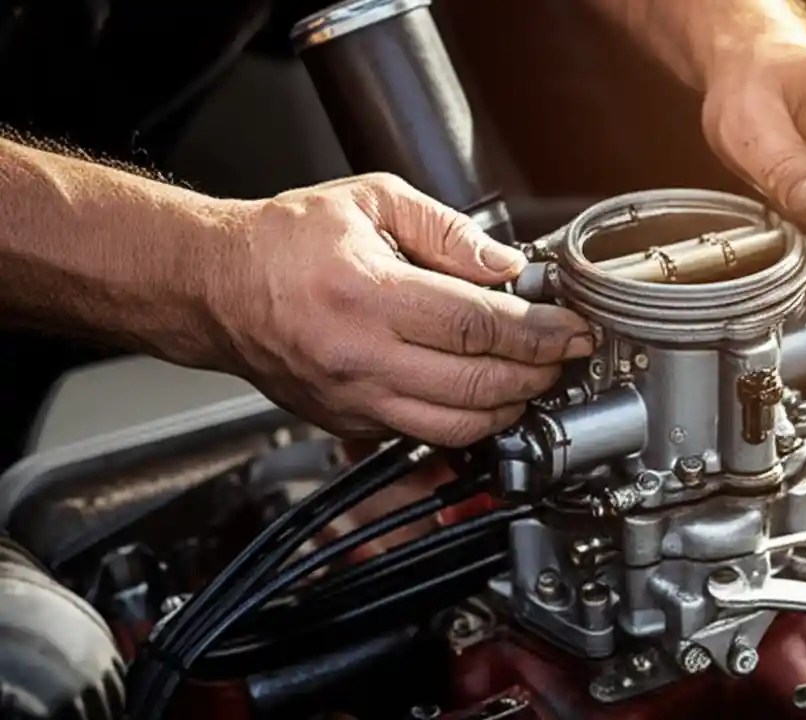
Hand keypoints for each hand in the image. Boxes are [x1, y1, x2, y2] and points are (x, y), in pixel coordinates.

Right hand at [211, 173, 593, 445]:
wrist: (215, 287)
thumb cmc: (285, 241)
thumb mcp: (372, 202)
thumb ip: (448, 232)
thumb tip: (506, 266)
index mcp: (368, 294)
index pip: (479, 326)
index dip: (540, 332)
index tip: (575, 331)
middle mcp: (360, 357)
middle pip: (478, 385)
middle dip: (538, 374)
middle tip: (565, 356)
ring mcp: (354, 400)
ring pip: (457, 427)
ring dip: (510, 407)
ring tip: (533, 378)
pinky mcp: (348, 424)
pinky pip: (424, 434)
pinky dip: (466, 421)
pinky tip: (484, 392)